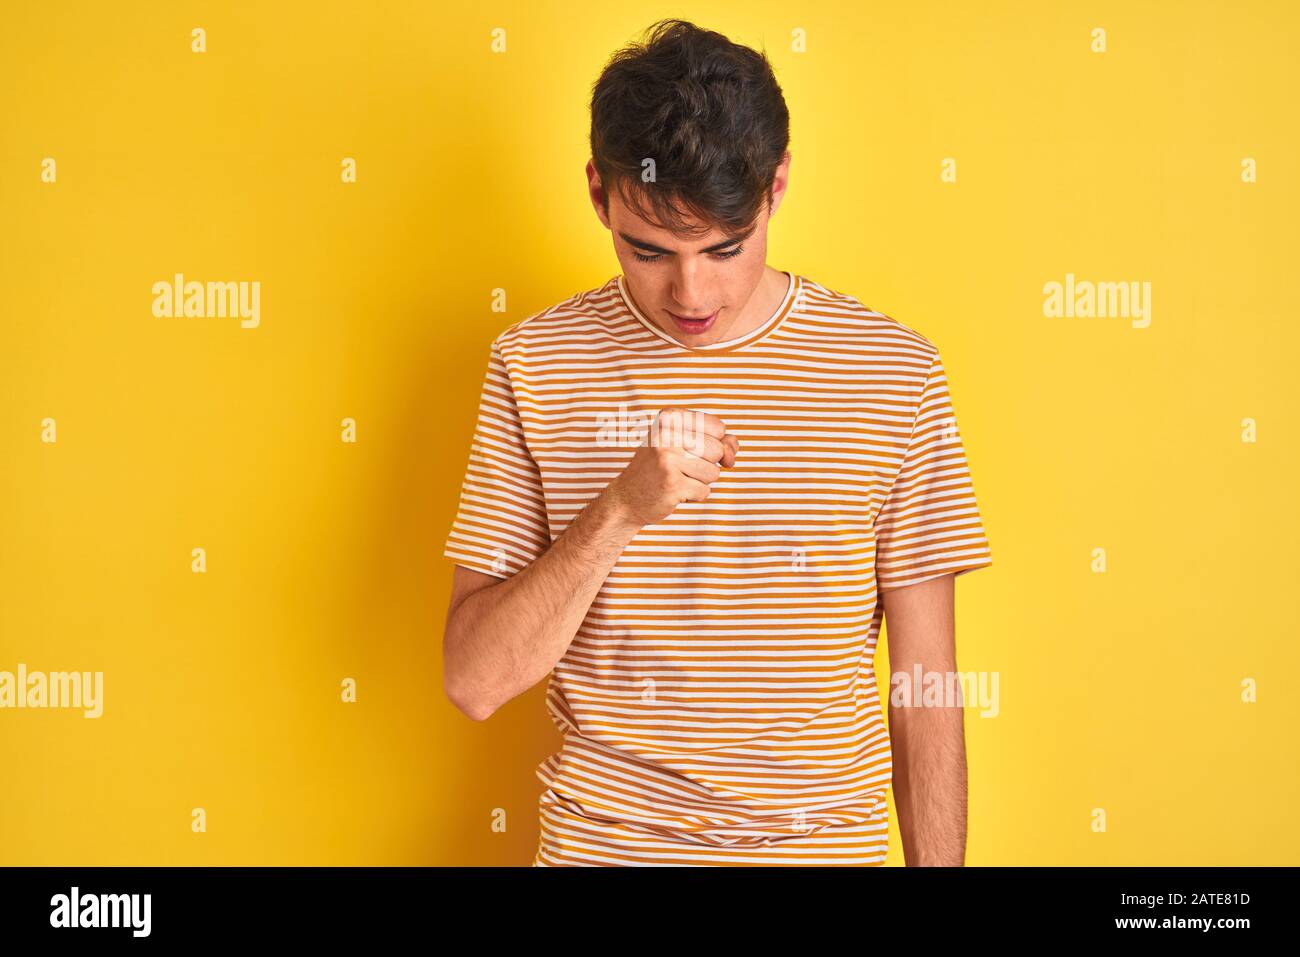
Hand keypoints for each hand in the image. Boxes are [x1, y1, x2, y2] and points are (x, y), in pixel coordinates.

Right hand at [602, 407, 739, 527]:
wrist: (627, 497)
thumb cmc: (661, 467)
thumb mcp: (684, 444)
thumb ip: (717, 441)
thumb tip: (732, 452)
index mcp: (669, 417)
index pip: (719, 428)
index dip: (714, 443)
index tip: (690, 450)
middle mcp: (666, 434)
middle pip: (718, 450)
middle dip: (706, 465)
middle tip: (679, 468)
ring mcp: (668, 459)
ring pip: (714, 473)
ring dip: (700, 481)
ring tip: (676, 478)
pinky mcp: (672, 484)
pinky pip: (705, 491)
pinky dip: (693, 496)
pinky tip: (674, 491)